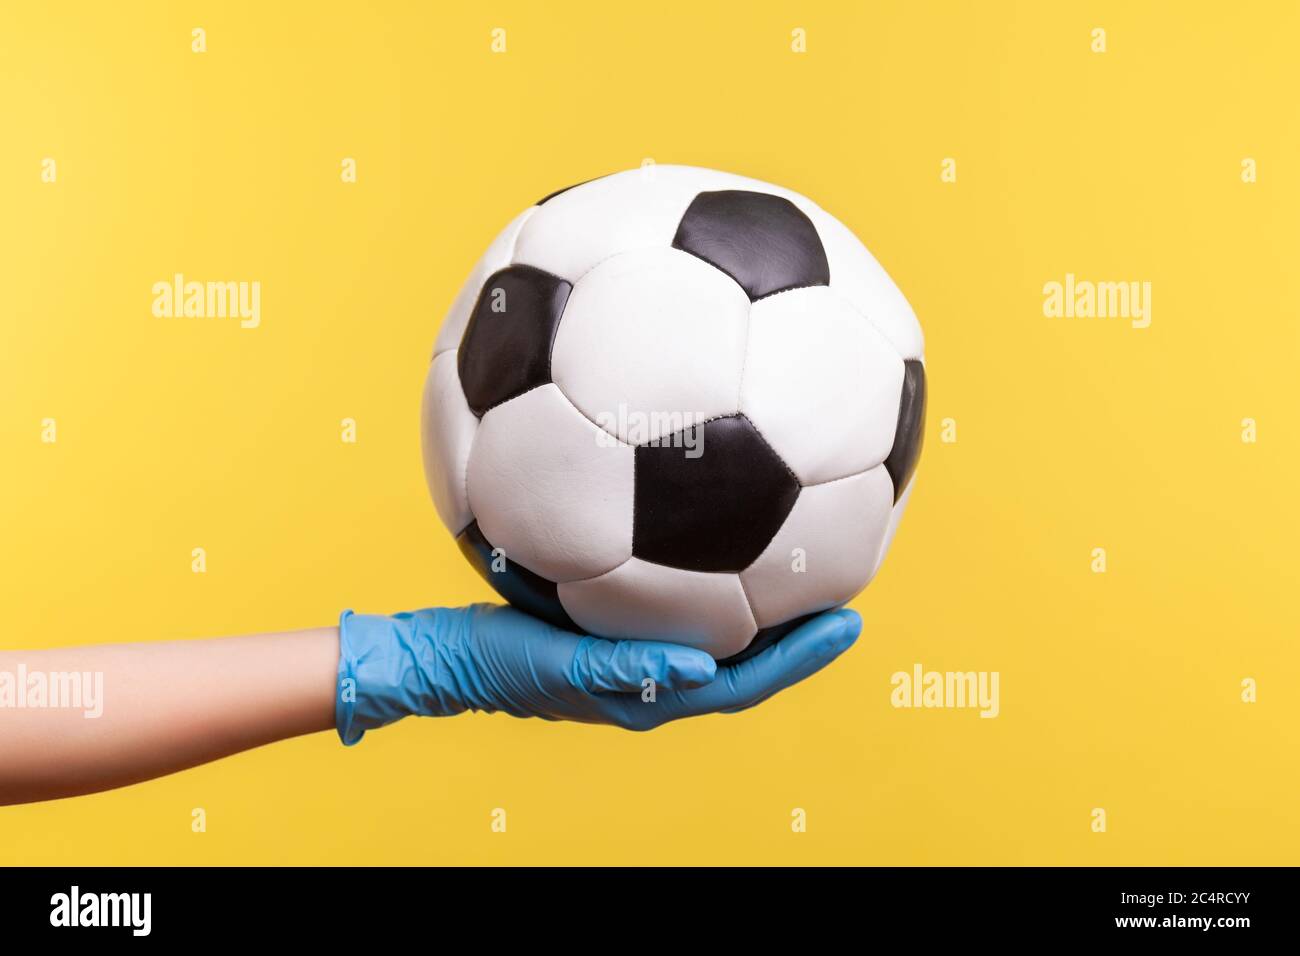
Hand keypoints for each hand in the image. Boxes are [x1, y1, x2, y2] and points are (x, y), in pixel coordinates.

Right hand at [335, 604, 859, 741]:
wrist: (451, 655)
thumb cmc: (500, 661)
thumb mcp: (559, 661)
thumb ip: (626, 666)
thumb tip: (704, 666)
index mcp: (652, 697)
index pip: (744, 683)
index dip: (799, 658)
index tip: (848, 623)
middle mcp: (657, 683)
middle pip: (746, 666)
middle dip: (799, 641)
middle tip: (847, 600)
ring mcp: (639, 660)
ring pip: (720, 641)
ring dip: (766, 618)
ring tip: (803, 577)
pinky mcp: (618, 633)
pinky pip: (685, 614)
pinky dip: (718, 590)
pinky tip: (724, 551)